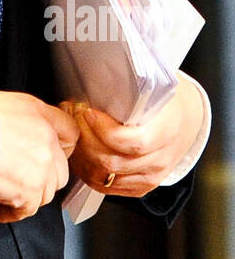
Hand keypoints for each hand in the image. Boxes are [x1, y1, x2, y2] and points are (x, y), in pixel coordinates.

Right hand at [0, 92, 79, 223]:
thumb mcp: (0, 103)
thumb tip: (16, 136)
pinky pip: (25, 211)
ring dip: (24, 196)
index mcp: (37, 112)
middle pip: (60, 169)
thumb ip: (20, 120)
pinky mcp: (29, 192)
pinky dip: (4, 213)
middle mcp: (45, 139)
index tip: (46, 156)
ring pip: (46, 193)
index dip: (59, 148)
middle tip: (17, 178)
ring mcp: (41, 167)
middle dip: (40, 177)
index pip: (69, 133)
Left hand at [61, 74, 204, 196]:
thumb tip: (95, 71)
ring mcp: (151, 175)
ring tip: (72, 133)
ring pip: (105, 175)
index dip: (104, 130)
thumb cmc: (166, 100)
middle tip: (72, 118)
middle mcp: (159, 158)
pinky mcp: (141, 186)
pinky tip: (80, 153)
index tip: (88, 111)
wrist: (186, 119)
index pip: (133, 142)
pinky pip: (106, 187)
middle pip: (112, 160)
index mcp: (166, 130)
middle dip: (84, 139)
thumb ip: (128, 86)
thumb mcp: (154, 88)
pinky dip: (87, 171)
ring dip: (81, 155)